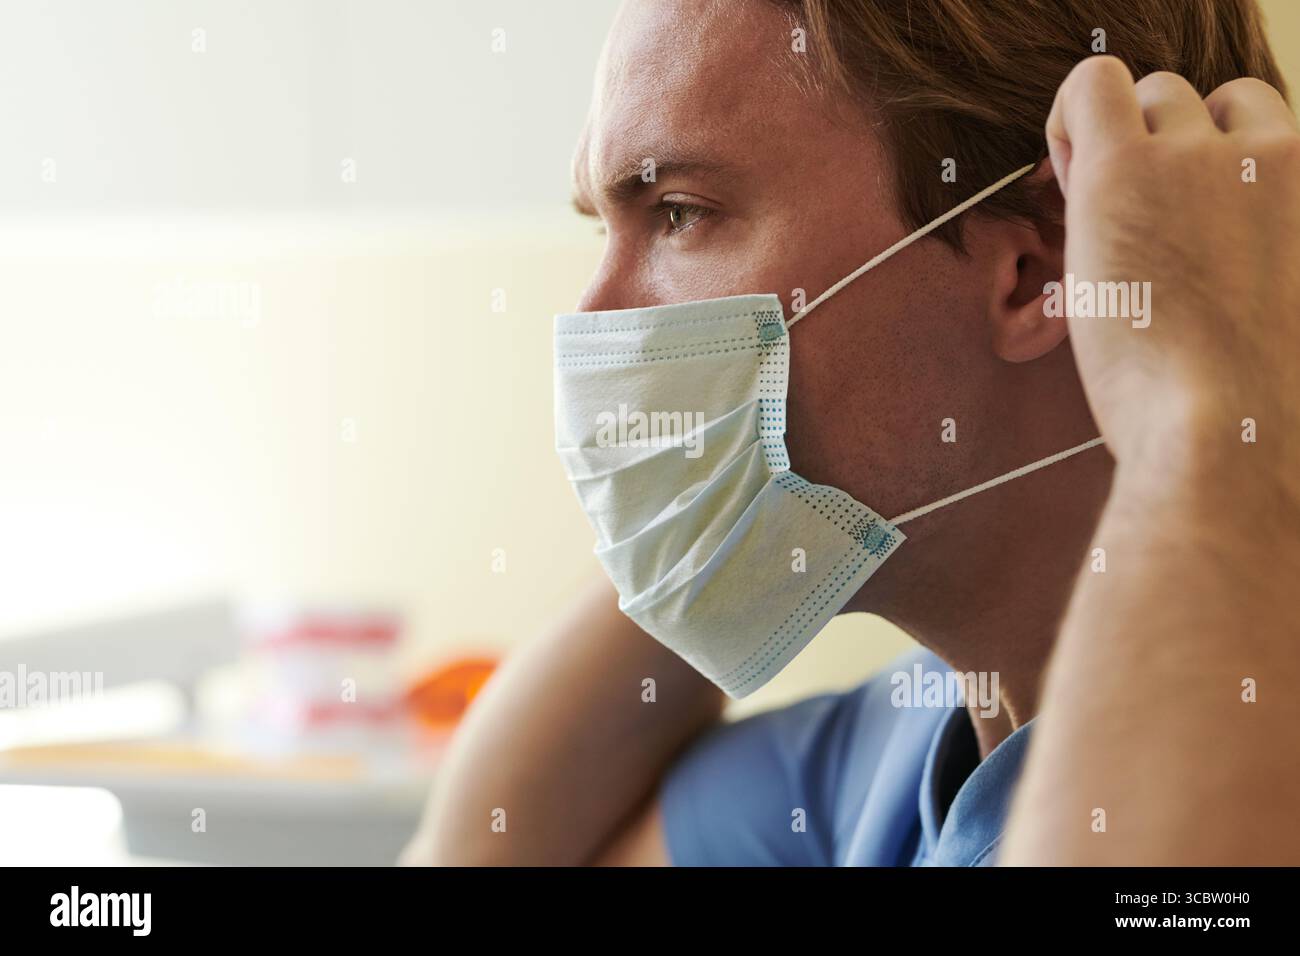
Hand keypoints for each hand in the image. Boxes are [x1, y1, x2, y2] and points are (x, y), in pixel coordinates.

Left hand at [1046, 56, 1299, 500]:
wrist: (1234, 434)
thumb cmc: (1255, 410)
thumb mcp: (1284, 316)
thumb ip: (1263, 259)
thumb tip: (1213, 268)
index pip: (1259, 127)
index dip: (1208, 164)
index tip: (1176, 220)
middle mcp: (1275, 155)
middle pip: (1206, 105)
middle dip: (1165, 151)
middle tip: (1132, 226)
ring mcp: (1202, 157)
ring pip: (1154, 94)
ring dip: (1122, 143)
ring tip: (1098, 215)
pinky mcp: (1128, 168)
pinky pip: (1091, 84)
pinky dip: (1069, 114)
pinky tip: (1062, 168)